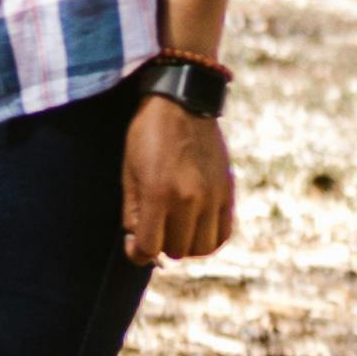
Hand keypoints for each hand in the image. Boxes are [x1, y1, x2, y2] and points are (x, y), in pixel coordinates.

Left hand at [124, 92, 234, 270]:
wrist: (181, 103)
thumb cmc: (147, 135)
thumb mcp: (128, 172)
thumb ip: (132, 213)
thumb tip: (138, 247)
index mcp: (159, 193)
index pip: (150, 248)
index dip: (138, 253)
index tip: (135, 245)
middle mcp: (189, 199)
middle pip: (177, 251)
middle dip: (162, 243)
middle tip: (156, 225)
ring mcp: (212, 197)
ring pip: (202, 248)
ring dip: (186, 243)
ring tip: (176, 226)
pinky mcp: (227, 192)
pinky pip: (223, 234)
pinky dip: (209, 238)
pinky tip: (197, 225)